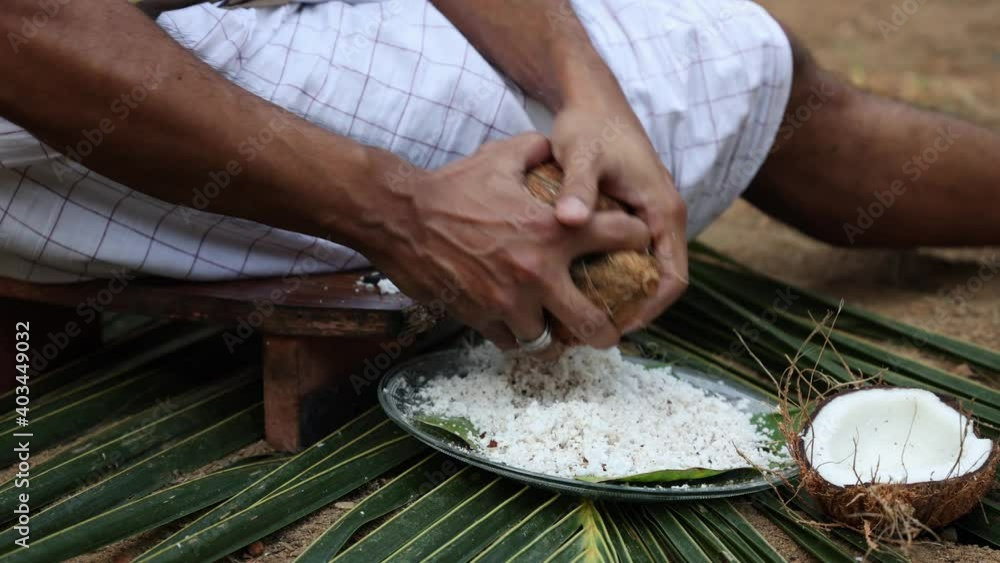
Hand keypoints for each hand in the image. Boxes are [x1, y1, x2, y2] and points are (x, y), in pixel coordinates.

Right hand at [359, 133, 651, 352]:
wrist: (401, 218)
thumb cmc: (453, 186)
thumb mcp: (500, 157)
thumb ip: (537, 150)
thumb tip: (554, 143)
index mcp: (553, 230)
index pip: (620, 237)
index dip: (636, 240)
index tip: (637, 247)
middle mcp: (538, 272)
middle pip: (593, 322)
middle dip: (606, 329)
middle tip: (608, 327)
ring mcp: (509, 301)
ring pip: (546, 335)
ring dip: (548, 327)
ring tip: (547, 318)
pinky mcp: (480, 317)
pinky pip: (509, 339)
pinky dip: (512, 332)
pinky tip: (511, 318)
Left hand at [550, 83, 688, 331]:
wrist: (591, 100)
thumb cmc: (589, 126)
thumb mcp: (582, 156)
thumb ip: (578, 188)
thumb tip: (569, 220)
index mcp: (663, 210)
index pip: (673, 278)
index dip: (650, 310)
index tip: (618, 329)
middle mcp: (662, 218)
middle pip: (659, 282)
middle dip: (632, 310)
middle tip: (594, 332)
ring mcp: (647, 218)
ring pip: (643, 272)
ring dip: (620, 297)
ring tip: (584, 318)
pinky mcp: (630, 217)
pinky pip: (629, 258)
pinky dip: (610, 277)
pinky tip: (578, 289)